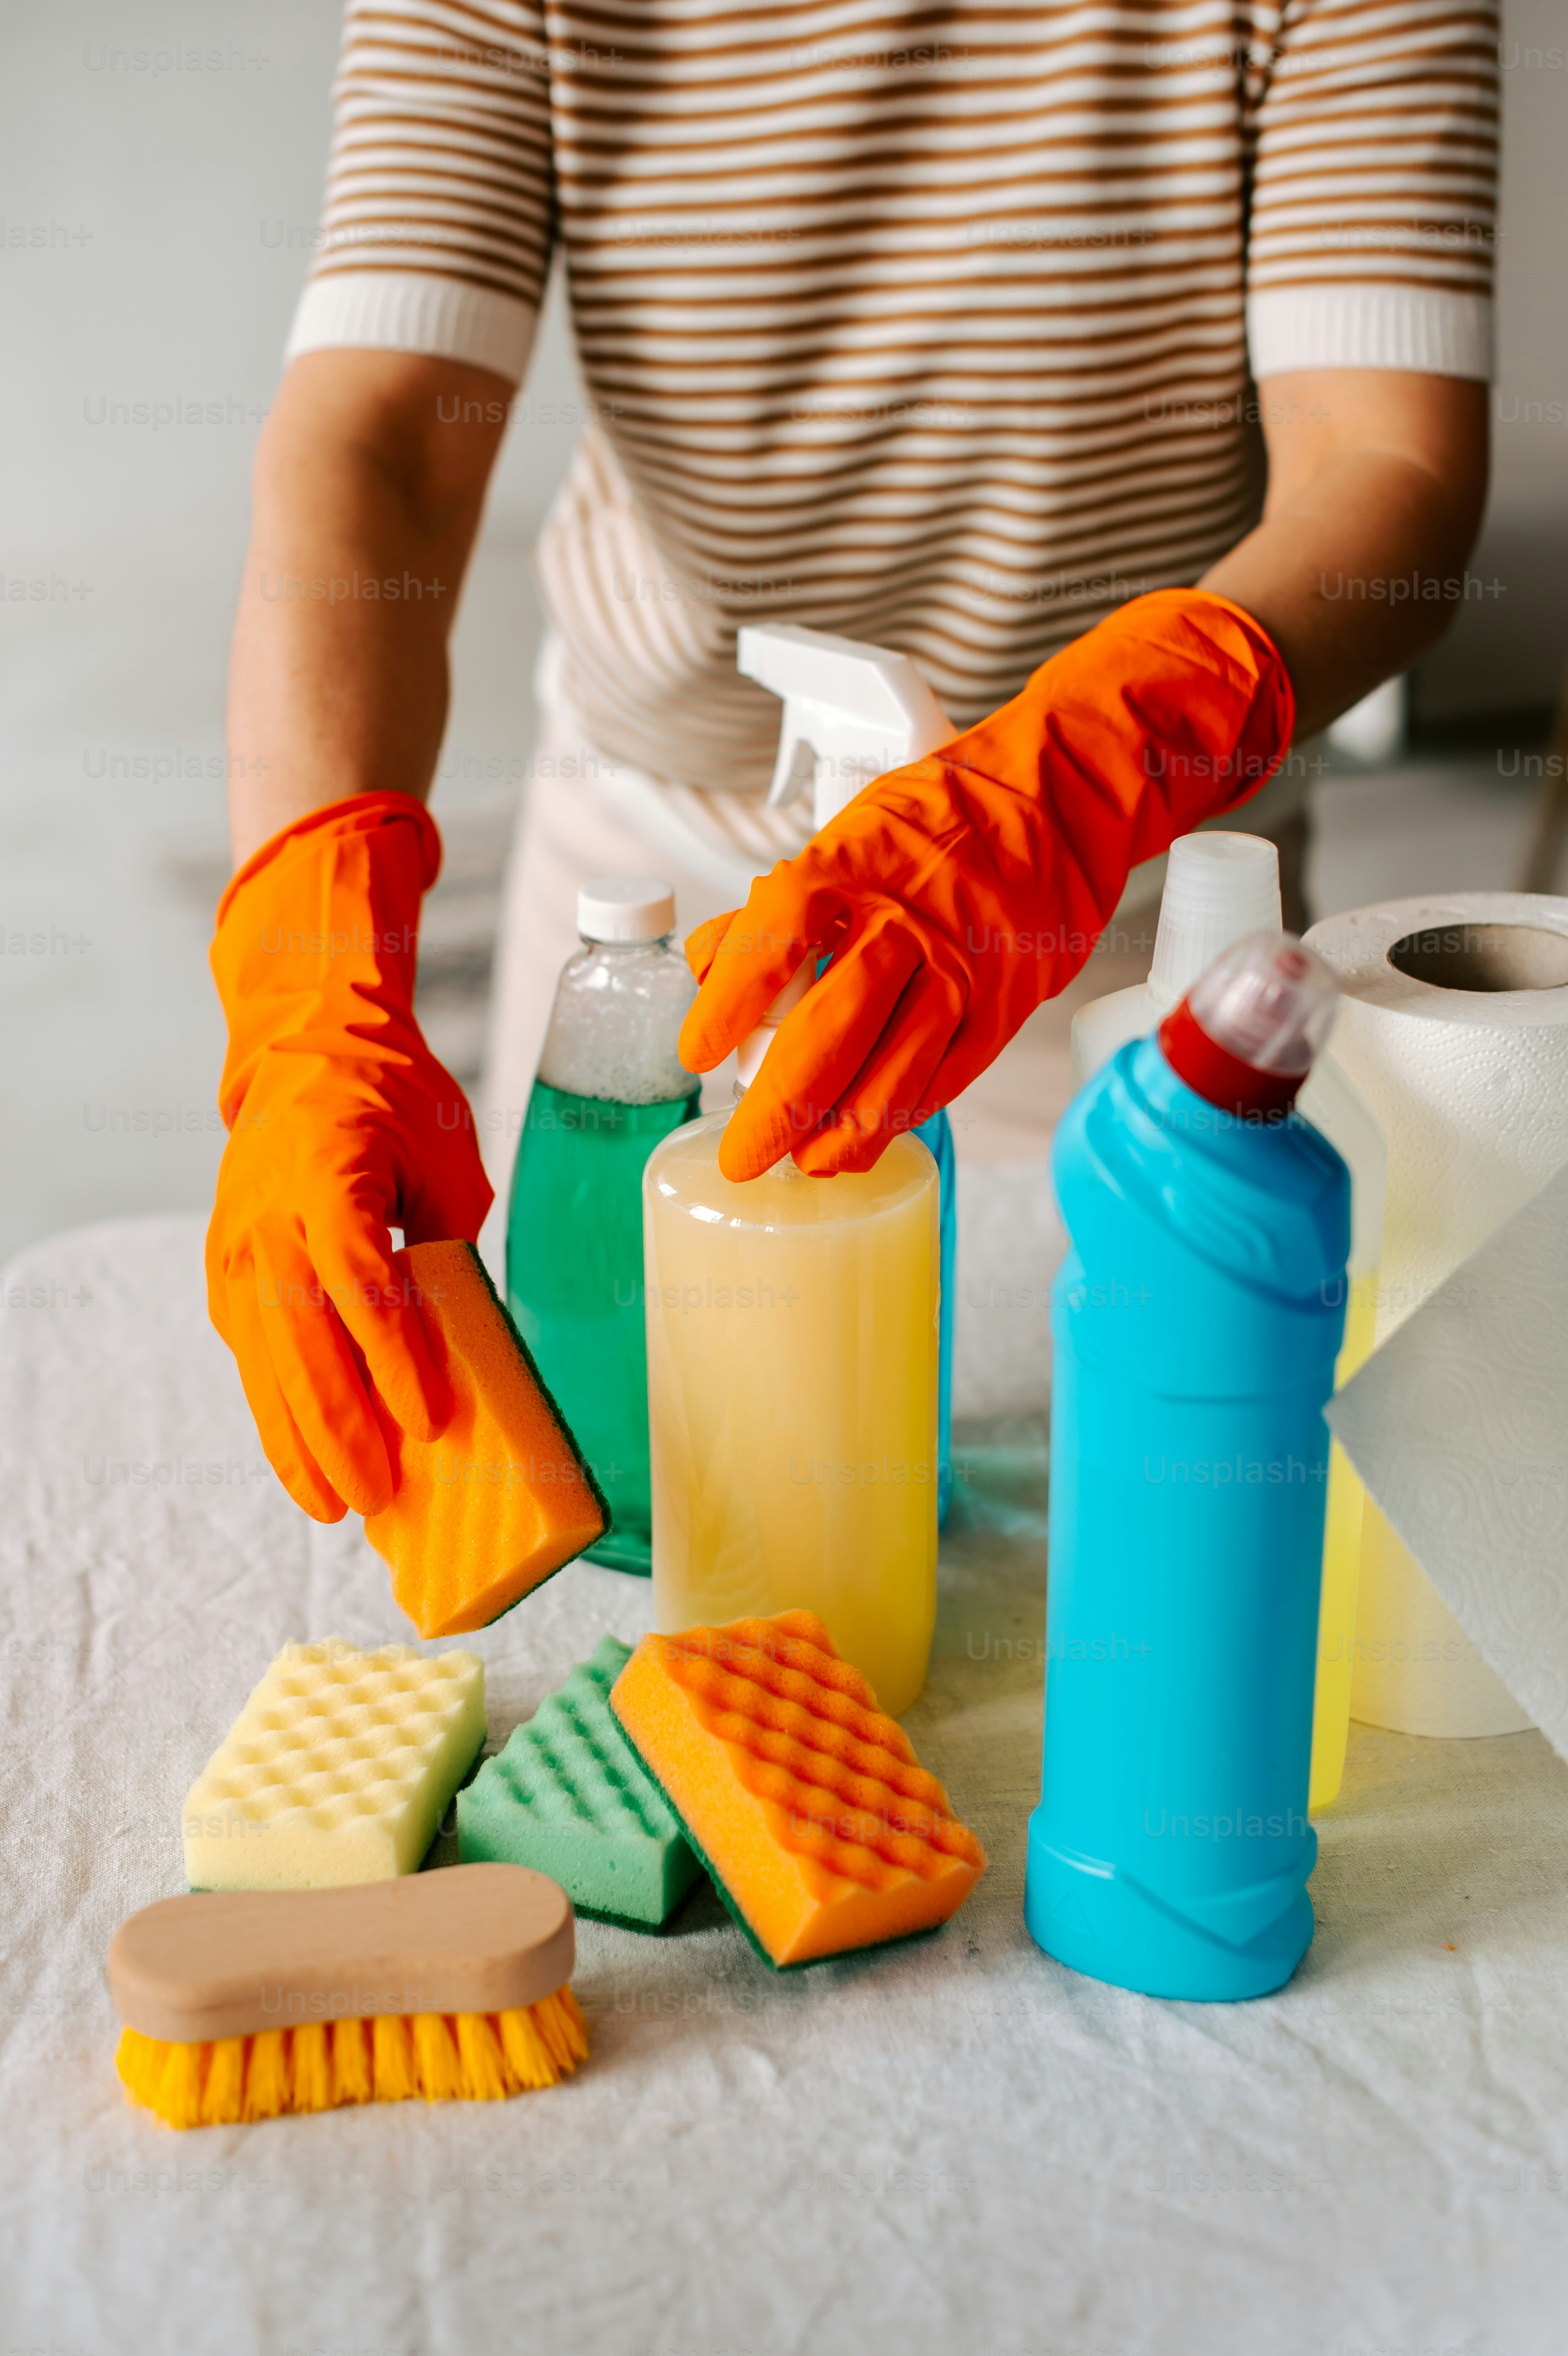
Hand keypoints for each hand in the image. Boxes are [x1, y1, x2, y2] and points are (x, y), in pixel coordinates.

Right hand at [206, 793, 492, 1519]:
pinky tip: (307, 1468)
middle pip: (303, 1341)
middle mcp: (268, 1220)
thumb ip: (451, 1246)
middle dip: (342, 1428)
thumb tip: (476, 1342)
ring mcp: (237, 1251)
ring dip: (301, 1443)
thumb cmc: (392, 1101)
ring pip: (266, 1366)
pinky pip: (253, 1360)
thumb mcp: (444, 1158)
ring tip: (338, 1508)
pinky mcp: (227, 1274)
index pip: (362, 1283)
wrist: (304, 1046)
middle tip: (380, 1495)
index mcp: (326, 1180)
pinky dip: (278, 1419)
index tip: (431, 1418)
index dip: (396, 1358)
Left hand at [679, 589, 1293, 1180]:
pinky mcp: (999, 1008)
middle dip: (779, 1108)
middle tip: (742, 1155)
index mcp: (847, 872)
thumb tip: (706, 970)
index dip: (729, 1006)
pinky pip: (943, 1080)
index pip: (771, 942)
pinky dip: (898, 1119)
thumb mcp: (843, 840)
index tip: (696, 1056)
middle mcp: (902, 926)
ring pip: (894, 1073)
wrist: (1055, 806)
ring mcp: (957, 972)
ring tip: (804, 1165)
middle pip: (831, 1031)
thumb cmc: (935, 825)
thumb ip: (773, 909)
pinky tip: (861, 1142)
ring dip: (841, 1134)